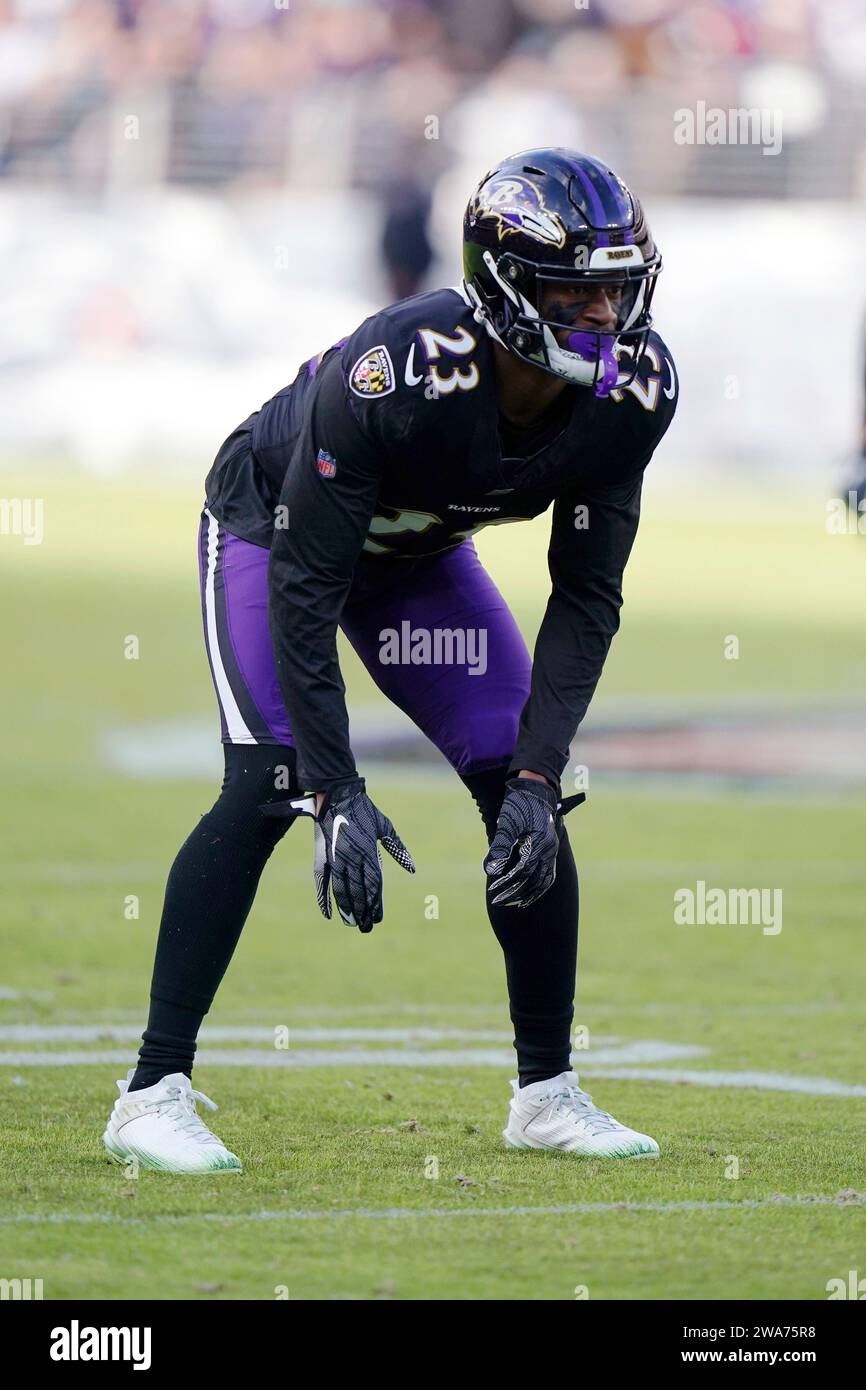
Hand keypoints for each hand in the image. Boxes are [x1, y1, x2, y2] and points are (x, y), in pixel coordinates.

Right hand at [276, 777, 414, 932]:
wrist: (338, 793)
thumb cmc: (364, 810)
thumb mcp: (385, 827)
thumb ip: (398, 849)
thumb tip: (411, 869)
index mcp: (369, 851)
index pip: (374, 885)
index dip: (376, 904)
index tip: (378, 919)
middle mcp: (352, 857)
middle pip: (358, 892)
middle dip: (363, 912)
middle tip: (366, 928)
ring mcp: (335, 857)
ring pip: (341, 890)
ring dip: (347, 909)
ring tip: (352, 924)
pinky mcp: (322, 855)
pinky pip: (322, 881)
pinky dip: (324, 898)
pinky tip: (329, 914)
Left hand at [483, 775, 584, 908]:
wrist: (536, 788)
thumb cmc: (519, 804)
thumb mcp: (507, 823)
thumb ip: (499, 847)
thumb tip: (491, 871)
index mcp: (538, 843)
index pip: (522, 872)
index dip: (507, 883)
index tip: (493, 890)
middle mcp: (549, 849)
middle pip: (534, 880)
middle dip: (516, 893)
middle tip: (499, 901)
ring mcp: (552, 850)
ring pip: (544, 880)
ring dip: (529, 894)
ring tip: (515, 903)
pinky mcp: (551, 849)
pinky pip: (549, 874)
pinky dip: (539, 886)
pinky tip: (528, 892)